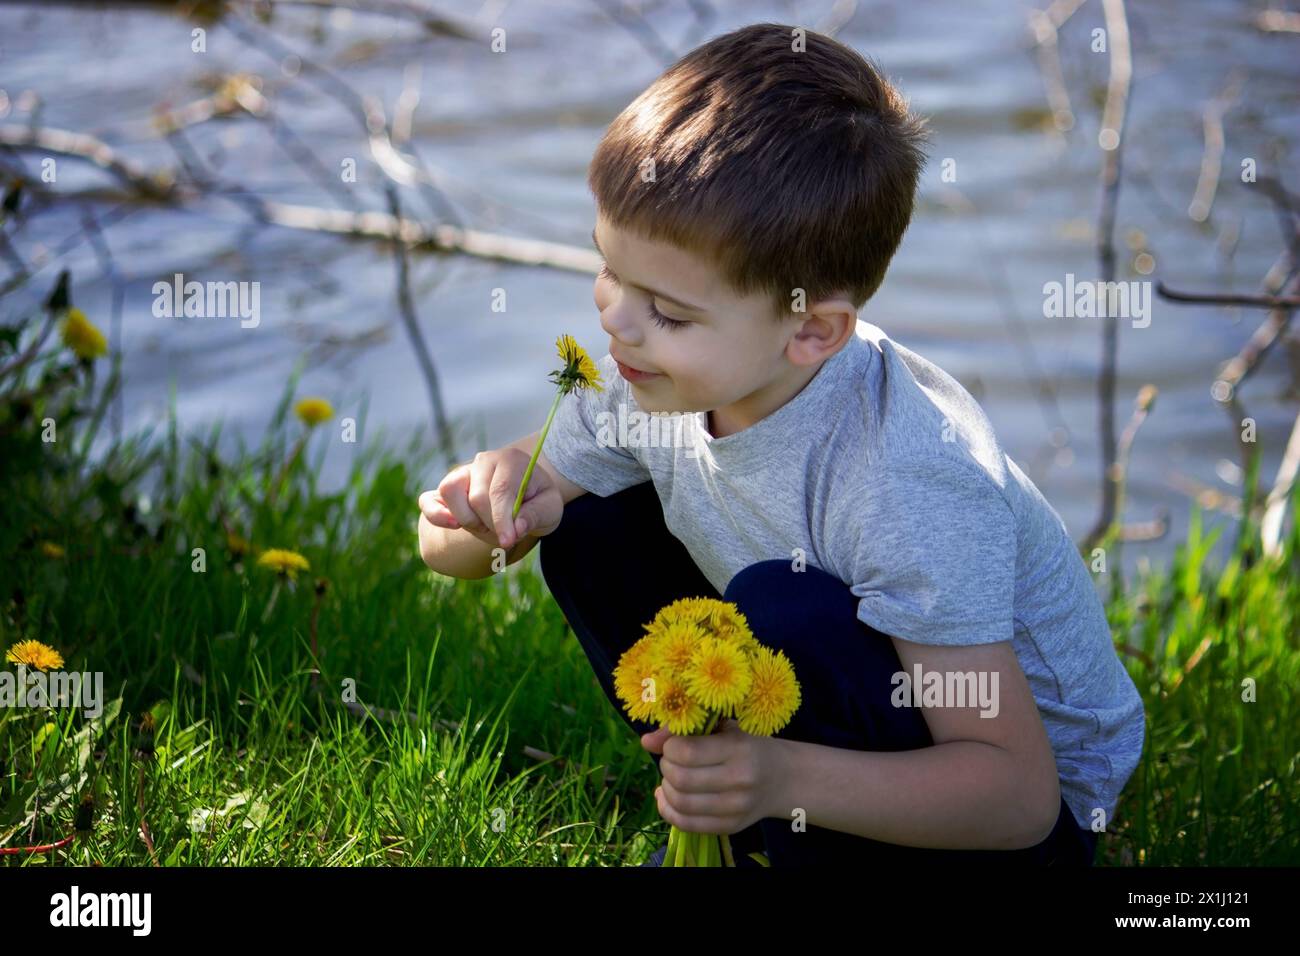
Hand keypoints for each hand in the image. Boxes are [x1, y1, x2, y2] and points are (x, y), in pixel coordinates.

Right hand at [417, 447, 562, 550]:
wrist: (524, 497)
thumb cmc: (538, 502)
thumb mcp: (550, 508)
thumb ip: (536, 515)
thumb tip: (516, 527)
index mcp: (511, 460)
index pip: (500, 490)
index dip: (502, 520)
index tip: (508, 541)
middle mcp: (484, 461)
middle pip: (477, 497)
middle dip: (491, 524)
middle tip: (507, 534)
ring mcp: (463, 472)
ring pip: (450, 493)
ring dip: (468, 520)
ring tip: (487, 527)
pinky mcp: (449, 488)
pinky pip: (429, 500)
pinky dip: (436, 515)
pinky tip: (453, 525)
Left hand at [641, 717, 783, 835]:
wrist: (783, 778)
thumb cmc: (748, 745)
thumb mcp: (722, 728)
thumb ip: (683, 731)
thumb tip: (646, 741)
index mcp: (739, 749)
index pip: (687, 753)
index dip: (670, 748)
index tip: (674, 745)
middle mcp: (740, 780)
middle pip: (680, 780)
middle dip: (666, 768)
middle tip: (671, 761)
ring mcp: (736, 808)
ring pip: (680, 804)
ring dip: (666, 788)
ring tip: (672, 778)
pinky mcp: (730, 827)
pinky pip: (686, 824)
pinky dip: (668, 810)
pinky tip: (668, 797)